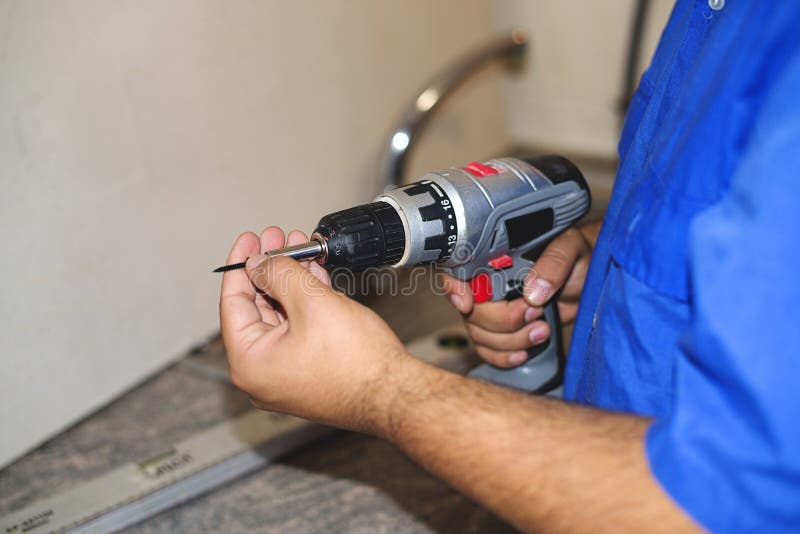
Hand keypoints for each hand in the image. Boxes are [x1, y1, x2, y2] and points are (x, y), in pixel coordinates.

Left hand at [219, 227, 414, 433]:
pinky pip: (297, 330)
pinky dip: (305, 302)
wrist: (394, 394)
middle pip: (256, 308)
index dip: (241, 264)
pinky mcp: (307, 372)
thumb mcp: (312, 302)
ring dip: (290, 281)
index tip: (250, 240)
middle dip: (271, 269)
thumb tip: (259, 262)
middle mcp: (261, 373)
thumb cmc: (357, 363)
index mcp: (249, 362)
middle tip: (278, 240)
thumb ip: (278, 274)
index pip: (233, 303)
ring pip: (280, 316)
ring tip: (300, 250)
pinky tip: (314, 276)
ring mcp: (284, 374)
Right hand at [443, 223, 596, 367]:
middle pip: (472, 311)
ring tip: (543, 331)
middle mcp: (487, 284)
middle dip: (503, 320)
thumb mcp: (570, 249)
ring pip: (479, 335)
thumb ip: (553, 264)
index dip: (455, 288)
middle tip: (535, 314)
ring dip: (510, 341)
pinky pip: (488, 350)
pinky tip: (522, 354)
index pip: (459, 271)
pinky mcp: (504, 332)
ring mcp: (493, 310)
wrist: (589, 283)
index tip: (466, 304)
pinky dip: (503, 357)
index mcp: (495, 257)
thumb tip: (533, 291)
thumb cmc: (577, 258)